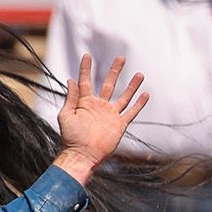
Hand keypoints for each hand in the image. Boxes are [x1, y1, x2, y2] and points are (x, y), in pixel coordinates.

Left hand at [52, 54, 149, 185]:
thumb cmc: (70, 138)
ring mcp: (110, 115)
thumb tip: (71, 79)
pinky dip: (139, 104)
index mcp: (85, 103)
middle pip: (109, 84)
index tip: (87, 55)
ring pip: (124, 96)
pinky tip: (146, 94)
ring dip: (132, 86)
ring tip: (139, 73)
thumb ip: (71, 98)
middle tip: (121, 57)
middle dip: (115, 71)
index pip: (86, 81)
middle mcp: (99, 106)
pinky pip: (131, 112)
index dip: (86, 69)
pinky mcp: (119, 125)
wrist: (82, 156)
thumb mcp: (66, 115)